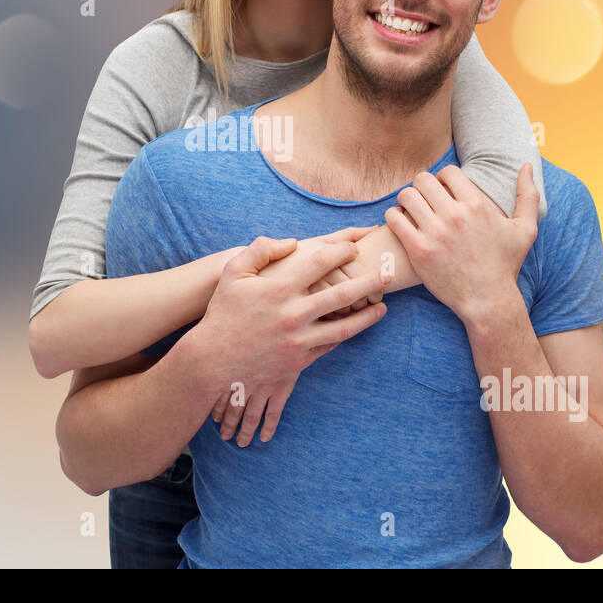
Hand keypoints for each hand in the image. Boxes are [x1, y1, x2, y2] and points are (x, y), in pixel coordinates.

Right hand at [189, 234, 389, 446]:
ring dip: (368, 315)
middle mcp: (293, 314)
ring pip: (345, 326)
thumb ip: (261, 249)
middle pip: (342, 293)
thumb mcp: (234, 273)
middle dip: (370, 280)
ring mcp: (298, 339)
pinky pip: (330, 345)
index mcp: (278, 288)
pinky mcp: (300, 360)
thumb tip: (292, 242)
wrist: (213, 361)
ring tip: (383, 307)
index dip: (341, 250)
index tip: (355, 245)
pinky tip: (356, 326)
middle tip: (389, 271)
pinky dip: (346, 334)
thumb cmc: (223, 312)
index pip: (319, 262)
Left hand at [384, 163, 538, 321]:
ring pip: (407, 196)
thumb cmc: (506, 265)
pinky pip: (394, 218)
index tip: (442, 191)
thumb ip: (528, 195)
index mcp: (478, 205)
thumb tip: (527, 165)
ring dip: (407, 200)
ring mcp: (435, 233)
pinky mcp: (418, 250)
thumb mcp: (526, 230)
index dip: (443, 178)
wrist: (488, 301)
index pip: (448, 172)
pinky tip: (401, 223)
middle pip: (423, 179)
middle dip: (422, 186)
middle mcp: (456, 216)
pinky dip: (394, 216)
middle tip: (424, 198)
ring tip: (411, 209)